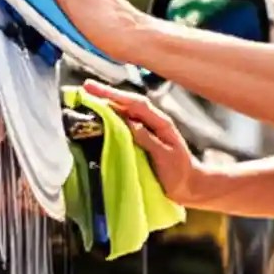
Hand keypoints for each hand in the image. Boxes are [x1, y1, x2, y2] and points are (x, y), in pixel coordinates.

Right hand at [81, 81, 219, 207]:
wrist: (189, 185)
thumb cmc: (180, 173)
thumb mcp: (166, 156)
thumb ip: (148, 139)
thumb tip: (129, 122)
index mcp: (160, 122)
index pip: (135, 103)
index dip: (114, 95)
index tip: (93, 89)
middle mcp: (152, 121)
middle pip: (127, 103)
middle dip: (106, 94)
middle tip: (84, 87)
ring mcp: (146, 129)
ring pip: (124, 111)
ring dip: (106, 103)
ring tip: (87, 97)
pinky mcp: (141, 138)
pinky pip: (123, 124)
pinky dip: (110, 118)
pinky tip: (98, 116)